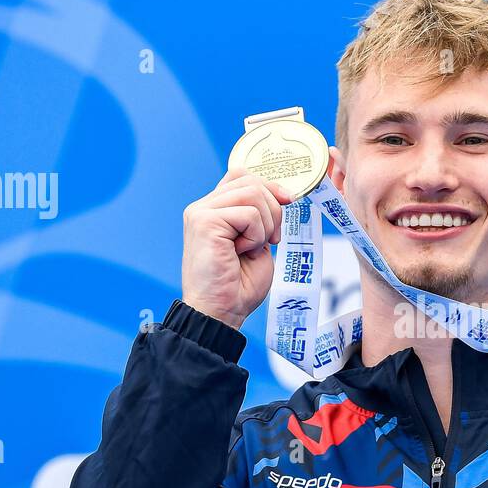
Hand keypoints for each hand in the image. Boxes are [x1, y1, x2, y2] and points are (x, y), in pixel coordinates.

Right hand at [180, 168, 293, 329]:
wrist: (222, 312)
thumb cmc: (238, 286)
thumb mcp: (258, 242)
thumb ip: (261, 215)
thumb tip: (282, 193)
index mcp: (214, 210)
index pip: (242, 175)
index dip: (269, 185)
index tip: (287, 203)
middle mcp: (203, 207)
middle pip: (251, 181)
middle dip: (273, 209)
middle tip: (270, 240)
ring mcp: (201, 213)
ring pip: (253, 194)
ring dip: (265, 225)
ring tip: (252, 248)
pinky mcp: (204, 222)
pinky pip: (248, 214)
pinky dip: (256, 235)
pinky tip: (242, 252)